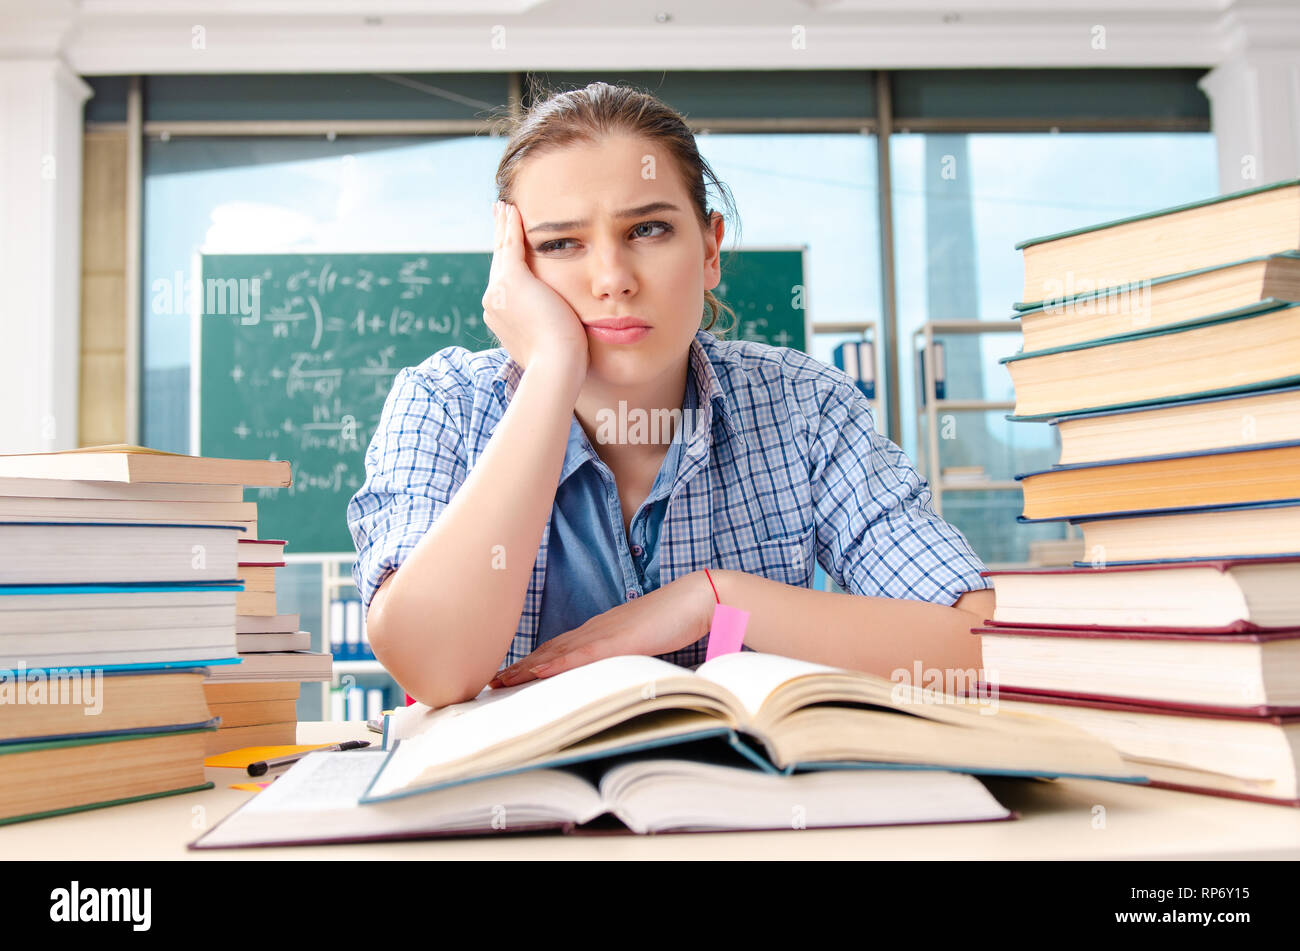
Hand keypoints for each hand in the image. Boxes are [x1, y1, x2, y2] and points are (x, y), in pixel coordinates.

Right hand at [482, 200, 589, 380]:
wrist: (556, 366)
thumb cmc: (563, 362)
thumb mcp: (551, 342)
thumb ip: (550, 328)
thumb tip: (562, 326)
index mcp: (502, 317)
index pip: (505, 282)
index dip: (507, 262)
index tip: (507, 249)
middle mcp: (493, 302)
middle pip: (499, 262)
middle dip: (501, 239)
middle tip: (501, 217)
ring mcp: (499, 290)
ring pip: (502, 251)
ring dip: (504, 227)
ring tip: (505, 208)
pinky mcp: (512, 279)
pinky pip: (511, 244)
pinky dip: (511, 225)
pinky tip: (513, 208)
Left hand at [487, 570, 716, 687]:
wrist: (697, 598)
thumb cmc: (676, 618)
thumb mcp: (643, 639)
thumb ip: (625, 650)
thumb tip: (615, 666)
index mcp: (600, 629)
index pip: (558, 648)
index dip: (532, 661)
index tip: (511, 674)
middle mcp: (595, 629)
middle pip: (549, 650)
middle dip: (519, 667)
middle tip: (491, 682)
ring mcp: (604, 633)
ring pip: (556, 653)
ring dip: (527, 668)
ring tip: (501, 682)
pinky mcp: (617, 639)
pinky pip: (580, 655)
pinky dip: (556, 664)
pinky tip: (536, 673)